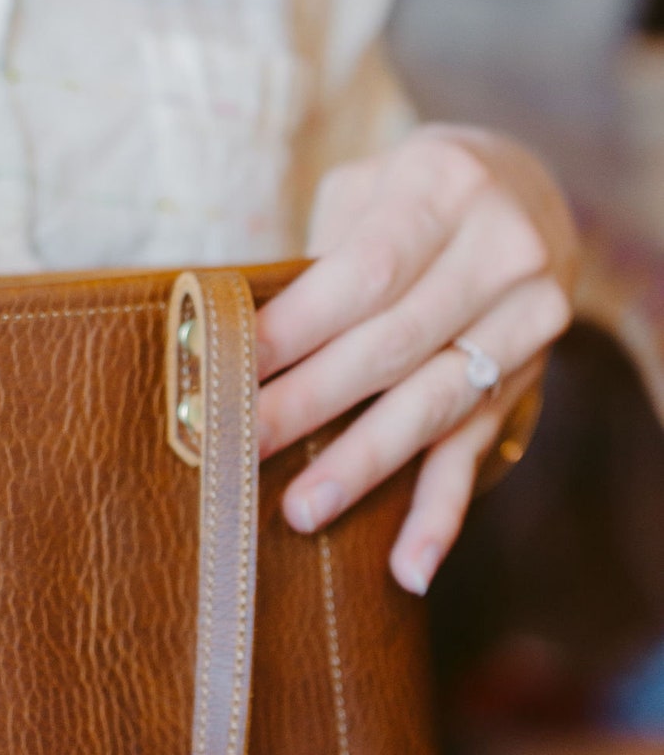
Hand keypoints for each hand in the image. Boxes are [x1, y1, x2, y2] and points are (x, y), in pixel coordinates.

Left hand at [255, 126, 576, 594]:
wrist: (528, 190)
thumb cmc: (413, 194)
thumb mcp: (369, 186)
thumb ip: (318, 250)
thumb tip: (226, 332)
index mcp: (448, 189)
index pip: (364, 276)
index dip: (294, 329)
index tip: (227, 367)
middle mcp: (501, 256)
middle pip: (390, 346)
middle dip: (308, 402)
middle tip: (239, 445)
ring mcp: (524, 326)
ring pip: (431, 406)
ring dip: (362, 465)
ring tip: (300, 510)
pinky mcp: (528, 384)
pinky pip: (477, 454)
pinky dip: (442, 516)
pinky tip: (408, 569)